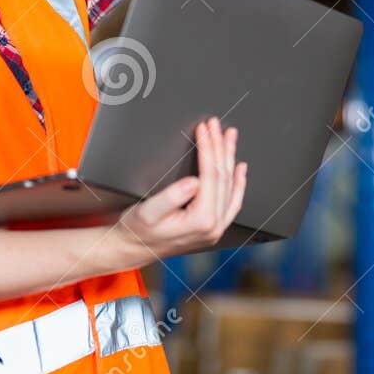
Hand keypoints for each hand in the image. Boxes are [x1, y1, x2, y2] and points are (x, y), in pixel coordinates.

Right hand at [113, 116, 247, 263]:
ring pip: (230, 186)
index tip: (204, 128)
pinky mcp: (213, 227)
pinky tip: (239, 167)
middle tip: (216, 124)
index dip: (208, 148)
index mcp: (201, 221)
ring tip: (229, 136)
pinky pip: (232, 201)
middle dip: (220, 147)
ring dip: (229, 158)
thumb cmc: (137, 230)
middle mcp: (214, 226)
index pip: (210, 175)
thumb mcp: (148, 212)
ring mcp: (216, 228)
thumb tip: (194, 183)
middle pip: (222, 178)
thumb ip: (171, 198)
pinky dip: (237, 182)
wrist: (133, 249)